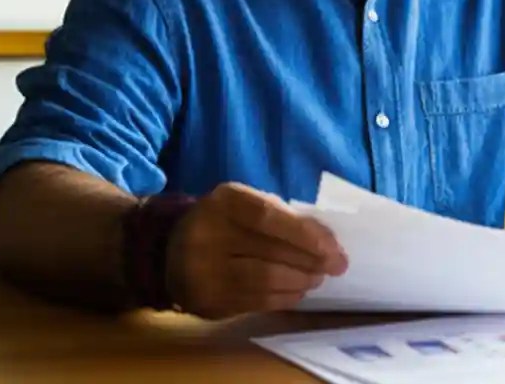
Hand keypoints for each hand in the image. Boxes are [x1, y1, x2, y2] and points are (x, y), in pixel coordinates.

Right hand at [165, 182, 347, 318]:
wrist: (168, 251)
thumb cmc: (224, 224)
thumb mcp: (247, 206)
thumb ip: (283, 217)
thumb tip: (328, 242)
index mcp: (223, 202)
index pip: (269, 216)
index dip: (306, 233)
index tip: (334, 247)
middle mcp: (208, 235)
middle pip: (271, 251)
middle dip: (311, 260)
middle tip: (336, 265)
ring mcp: (203, 272)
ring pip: (265, 280)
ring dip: (300, 281)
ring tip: (316, 278)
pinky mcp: (207, 302)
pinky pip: (255, 302)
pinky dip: (284, 297)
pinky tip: (297, 291)